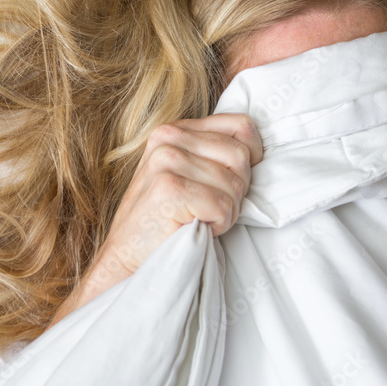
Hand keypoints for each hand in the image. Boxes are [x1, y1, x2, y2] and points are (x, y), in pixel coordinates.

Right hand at [102, 113, 262, 274]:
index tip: (233, 183)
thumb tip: (259, 153)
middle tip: (210, 209)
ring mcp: (167, 162)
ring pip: (235, 184)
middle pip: (241, 156)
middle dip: (237, 190)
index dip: (252, 157)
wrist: (127, 259)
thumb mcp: (187, 174)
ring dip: (227, 212)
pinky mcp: (171, 190)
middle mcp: (169, 138)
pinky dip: (218, 225)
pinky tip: (196, 228)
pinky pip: (224, 206)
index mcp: (175, 130)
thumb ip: (213, 154)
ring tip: (200, 219)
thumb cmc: (164, 220)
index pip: (241, 126)